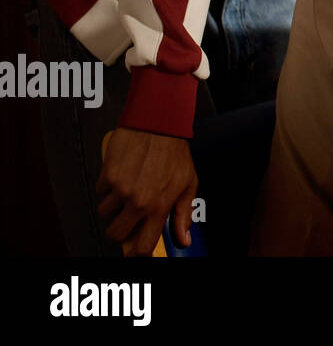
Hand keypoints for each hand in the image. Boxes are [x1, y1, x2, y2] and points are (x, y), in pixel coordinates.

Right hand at [97, 128, 198, 255]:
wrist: (158, 122)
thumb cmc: (174, 151)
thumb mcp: (188, 183)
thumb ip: (183, 214)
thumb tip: (184, 238)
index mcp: (158, 206)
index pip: (143, 245)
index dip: (138, 253)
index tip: (137, 252)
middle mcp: (137, 201)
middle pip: (115, 234)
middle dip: (119, 229)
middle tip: (127, 218)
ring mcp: (120, 189)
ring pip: (105, 212)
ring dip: (113, 204)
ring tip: (129, 188)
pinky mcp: (107, 175)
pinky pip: (100, 190)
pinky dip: (107, 186)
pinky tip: (123, 174)